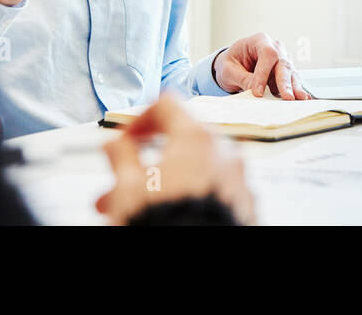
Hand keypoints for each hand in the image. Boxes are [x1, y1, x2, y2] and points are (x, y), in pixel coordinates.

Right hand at [95, 94, 254, 224]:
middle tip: (122, 185)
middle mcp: (225, 153)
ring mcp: (239, 180)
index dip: (139, 120)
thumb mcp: (128, 188)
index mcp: (197, 138)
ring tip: (137, 210)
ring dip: (165, 185)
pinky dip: (191, 197)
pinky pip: (214, 192)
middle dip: (147, 164)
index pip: (167, 105)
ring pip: (195, 172)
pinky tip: (171, 216)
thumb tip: (115, 146)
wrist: (199, 256)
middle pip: (181, 144)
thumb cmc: (166, 221)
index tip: (126, 140)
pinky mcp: (245, 205)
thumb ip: (120, 157)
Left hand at [214, 33, 309, 98]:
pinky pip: (292, 80)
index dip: (264, 73)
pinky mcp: (286, 72)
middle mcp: (275, 47)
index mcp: (259, 40)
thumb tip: (256, 90)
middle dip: (285, 81)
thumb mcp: (229, 69)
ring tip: (299, 99)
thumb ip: (242, 78)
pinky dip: (295, 90)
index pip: (267, 54)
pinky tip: (301, 98)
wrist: (234, 64)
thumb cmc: (231, 62)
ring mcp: (282, 59)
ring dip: (294, 87)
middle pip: (283, 63)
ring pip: (290, 73)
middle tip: (287, 97)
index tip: (258, 92)